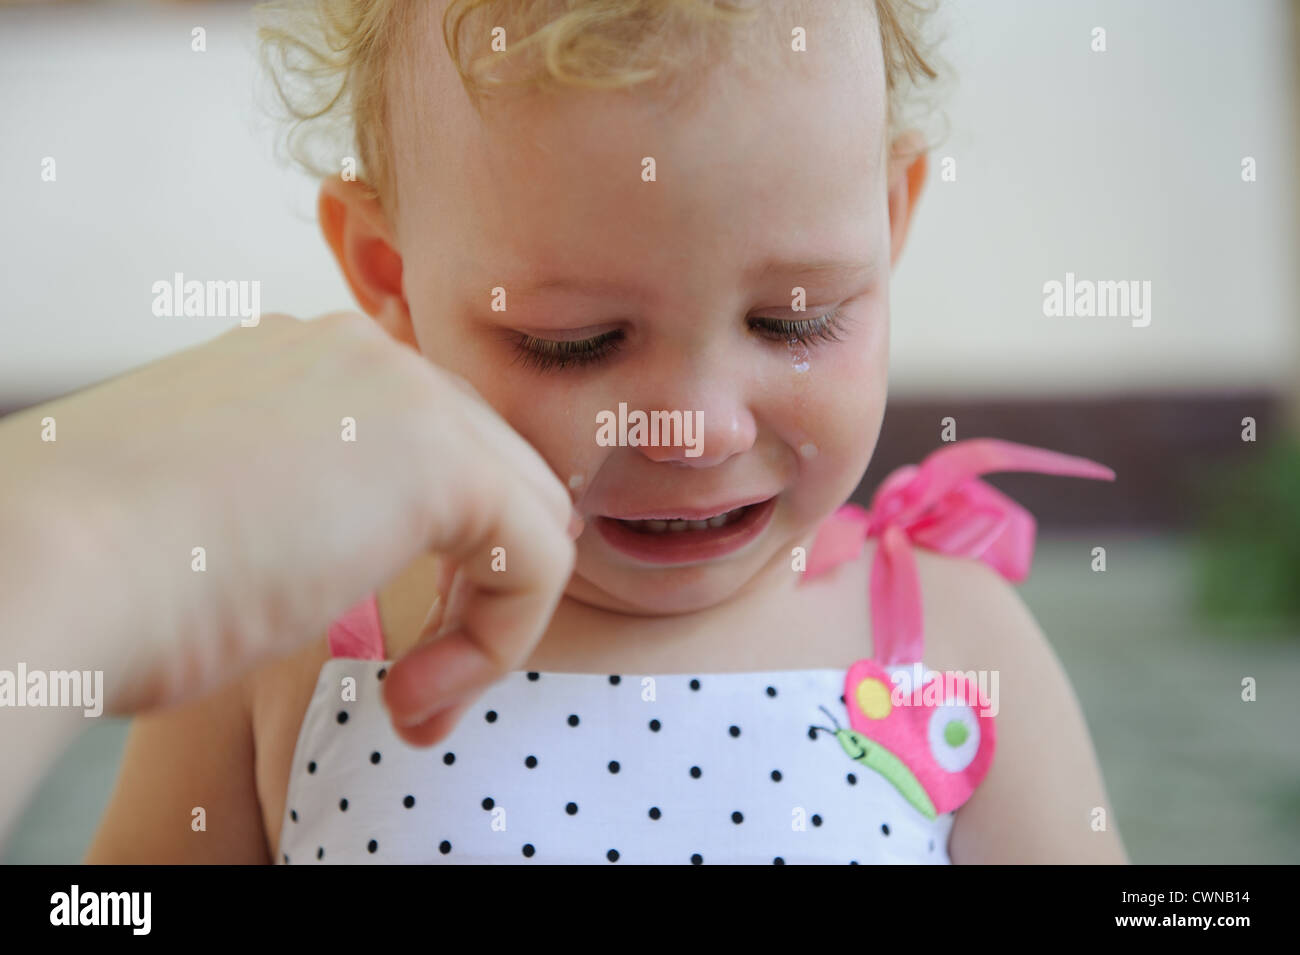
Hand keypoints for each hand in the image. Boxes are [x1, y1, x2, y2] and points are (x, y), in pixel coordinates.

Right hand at [0, 312, 575, 730]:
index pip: (440, 455)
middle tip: (413, 691)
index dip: (441, 567)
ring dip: (485, 631)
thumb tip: (350, 545)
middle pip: (496, 480)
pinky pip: (539, 558)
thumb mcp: (231, 520)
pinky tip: (414, 698)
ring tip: (412, 705)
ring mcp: (407, 395)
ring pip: (527, 519)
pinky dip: (499, 643)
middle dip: (472, 597)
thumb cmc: (108, 572)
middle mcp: (366, 358)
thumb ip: (310, 508)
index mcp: (312, 366)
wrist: (43, 570)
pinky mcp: (441, 457)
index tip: (390, 662)